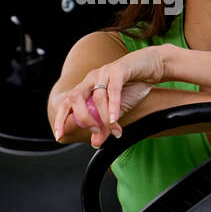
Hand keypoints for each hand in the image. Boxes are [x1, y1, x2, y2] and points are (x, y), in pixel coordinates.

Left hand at [52, 44, 172, 146]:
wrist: (150, 67)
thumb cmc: (131, 87)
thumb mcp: (116, 111)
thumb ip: (105, 126)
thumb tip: (95, 144)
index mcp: (86, 87)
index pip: (67, 103)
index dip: (61, 119)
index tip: (59, 137)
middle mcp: (91, 79)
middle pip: (75, 97)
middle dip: (81, 117)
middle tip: (94, 131)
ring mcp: (103, 73)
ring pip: (97, 97)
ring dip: (104, 117)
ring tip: (112, 129)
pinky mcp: (118, 70)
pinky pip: (113, 89)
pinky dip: (112, 106)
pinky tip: (114, 119)